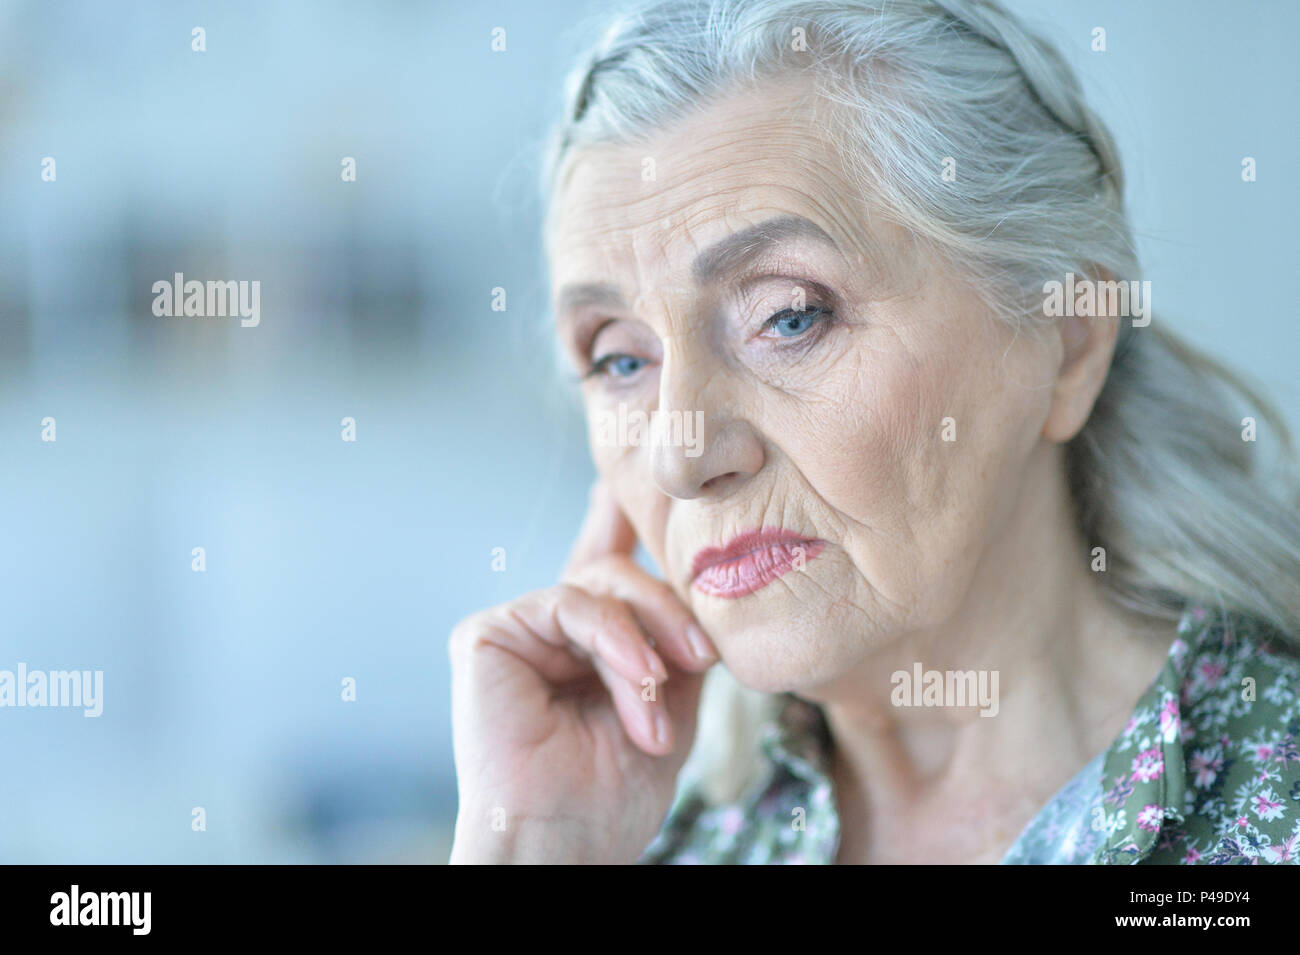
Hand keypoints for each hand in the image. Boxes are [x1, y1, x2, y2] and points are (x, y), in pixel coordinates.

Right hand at [447, 480, 717, 863]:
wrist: (566, 843)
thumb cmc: (613, 792)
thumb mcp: (669, 701)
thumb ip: (675, 640)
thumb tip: (692, 583)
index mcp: (586, 645)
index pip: (606, 567)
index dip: (618, 519)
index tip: (631, 480)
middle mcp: (548, 629)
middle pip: (621, 575)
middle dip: (670, 611)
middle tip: (702, 658)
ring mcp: (516, 629)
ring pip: (602, 584)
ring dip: (645, 644)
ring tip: (656, 704)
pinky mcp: (488, 634)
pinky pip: (569, 602)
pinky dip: (614, 640)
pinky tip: (634, 682)